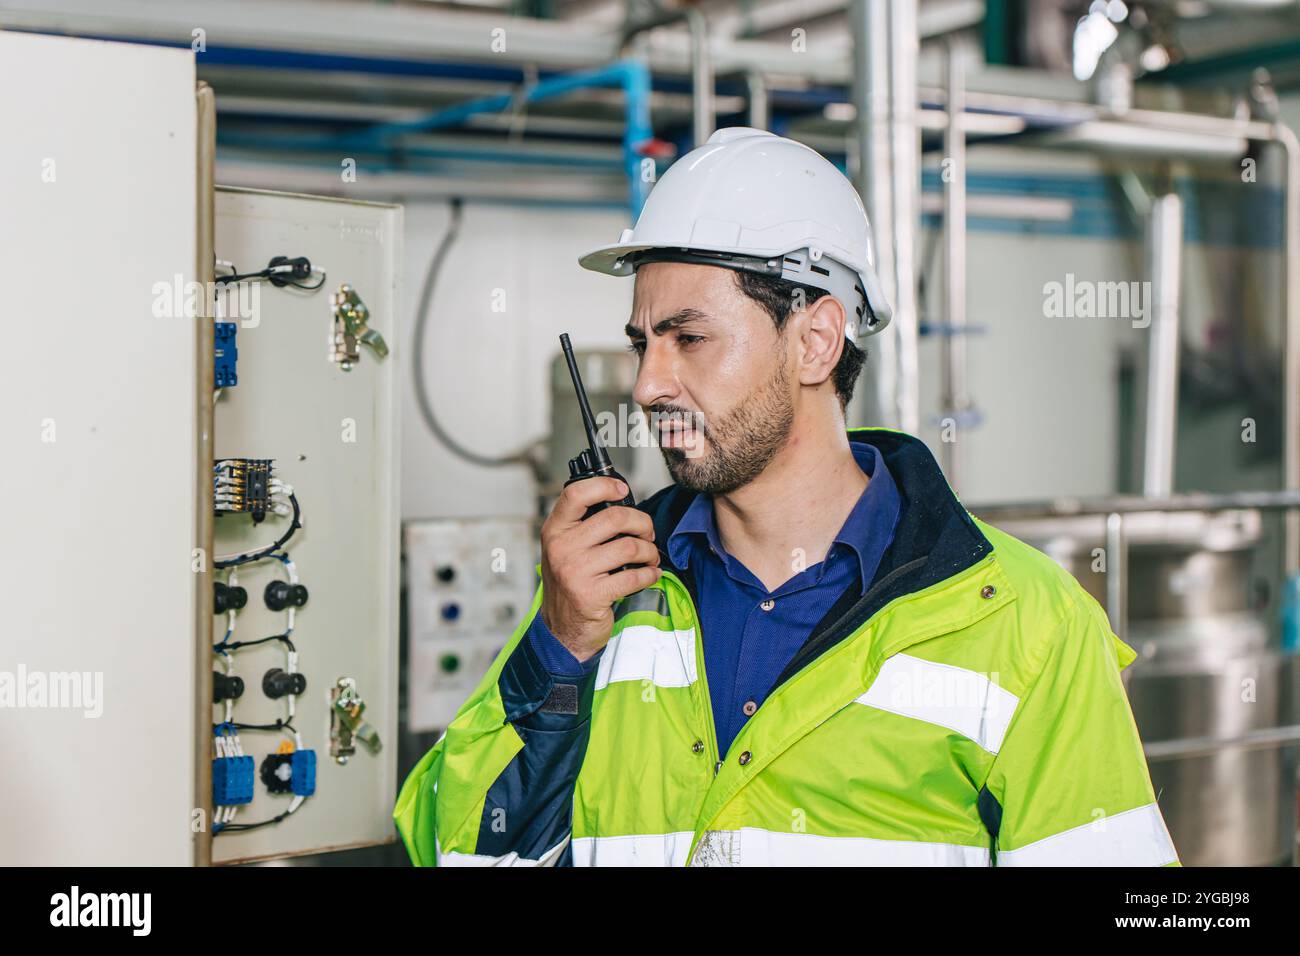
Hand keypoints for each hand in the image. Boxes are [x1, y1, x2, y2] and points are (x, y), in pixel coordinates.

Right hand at [539, 477, 661, 662]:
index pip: (576, 493)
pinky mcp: (591, 595)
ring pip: (629, 546)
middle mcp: (561, 547)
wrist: (562, 628)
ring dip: (649, 551)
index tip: (622, 490)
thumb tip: (623, 504)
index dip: (604, 485)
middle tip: (647, 533)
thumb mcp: (566, 548)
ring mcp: (575, 571)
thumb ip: (585, 526)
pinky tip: (650, 575)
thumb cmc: (570, 584)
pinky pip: (634, 576)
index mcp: (555, 530)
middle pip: (614, 517)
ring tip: (649, 557)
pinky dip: (650, 574)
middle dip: (642, 523)